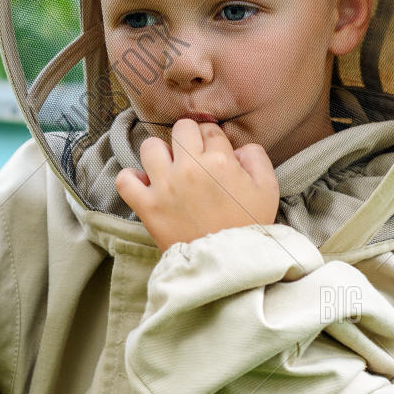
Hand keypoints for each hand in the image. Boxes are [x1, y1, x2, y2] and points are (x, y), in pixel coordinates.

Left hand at [116, 119, 279, 249]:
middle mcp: (190, 168)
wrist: (227, 265)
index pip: (210, 129)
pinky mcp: (147, 206)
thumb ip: (256, 157)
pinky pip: (125, 179)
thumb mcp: (268, 189)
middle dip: (188, 138)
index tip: (212, 154)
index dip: (211, 139)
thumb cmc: (248, 227)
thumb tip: (236, 147)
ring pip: (150, 146)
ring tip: (168, 168)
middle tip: (192, 157)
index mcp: (220, 161)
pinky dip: (130, 178)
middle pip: (181, 129)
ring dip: (159, 153)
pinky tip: (144, 183)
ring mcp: (165, 186)